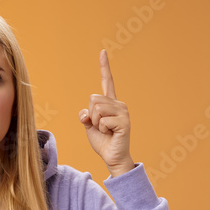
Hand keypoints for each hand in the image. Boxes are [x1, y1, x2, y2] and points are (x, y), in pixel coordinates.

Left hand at [79, 49, 132, 173]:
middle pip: (93, 99)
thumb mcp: (89, 125)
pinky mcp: (124, 122)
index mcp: (110, 103)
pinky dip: (101, 130)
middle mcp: (118, 104)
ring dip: (96, 123)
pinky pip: (102, 121)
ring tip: (105, 130)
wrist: (113, 157)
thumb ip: (86, 115)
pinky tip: (110, 134)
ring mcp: (123, 112)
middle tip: (100, 126)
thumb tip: (86, 113)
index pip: (107, 81)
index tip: (102, 51)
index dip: (104, 67)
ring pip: (96, 109)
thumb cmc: (103, 141)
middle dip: (91, 115)